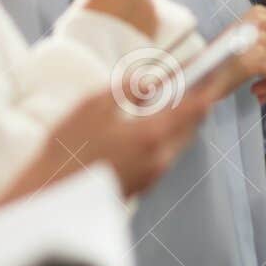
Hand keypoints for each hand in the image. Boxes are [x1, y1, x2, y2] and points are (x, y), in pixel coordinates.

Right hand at [0, 86, 211, 201]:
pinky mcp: (143, 186)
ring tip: (167, 99)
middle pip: (190, 126)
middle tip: (191, 81)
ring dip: (177, 120)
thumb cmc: (67, 149)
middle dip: (193, 103)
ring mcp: (152, 176)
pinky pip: (163, 156)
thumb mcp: (94, 106)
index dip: (208, 86)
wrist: (50, 195)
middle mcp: (159, 159)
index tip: (215, 70)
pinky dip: (163, 137)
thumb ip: (128, 89)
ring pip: (177, 142)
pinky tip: (146, 124)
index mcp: (151, 136)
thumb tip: (151, 79)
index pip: (194, 108)